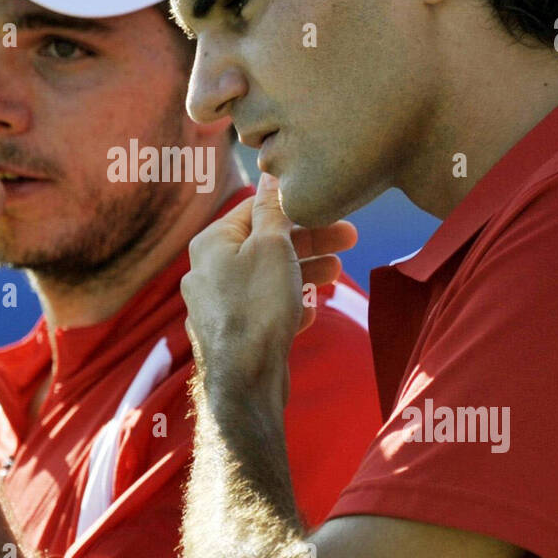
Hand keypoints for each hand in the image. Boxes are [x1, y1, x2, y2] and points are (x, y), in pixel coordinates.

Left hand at [181, 172, 356, 405]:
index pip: (256, 210)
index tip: (331, 211)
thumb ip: (273, 210)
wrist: (244, 381)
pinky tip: (308, 312)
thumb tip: (271, 176)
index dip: (297, 209)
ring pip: (266, 277)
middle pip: (264, 244)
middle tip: (349, 238)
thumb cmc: (257, 308)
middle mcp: (207, 272)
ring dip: (303, 271)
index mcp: (211, 243)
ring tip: (336, 273)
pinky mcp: (232, 334)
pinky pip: (263, 310)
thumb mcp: (272, 247)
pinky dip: (287, 305)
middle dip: (309, 241)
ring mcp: (218, 305)